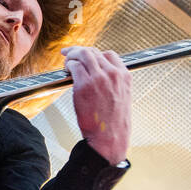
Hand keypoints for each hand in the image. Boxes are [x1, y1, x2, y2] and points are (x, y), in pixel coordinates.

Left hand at [61, 46, 130, 164]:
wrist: (109, 138)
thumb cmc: (113, 124)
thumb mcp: (122, 98)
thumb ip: (113, 84)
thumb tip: (99, 76)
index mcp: (124, 76)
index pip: (109, 54)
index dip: (95, 53)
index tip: (87, 55)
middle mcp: (113, 74)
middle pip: (93, 51)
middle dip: (79, 50)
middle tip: (69, 54)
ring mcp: (99, 78)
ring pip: (83, 54)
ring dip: (72, 56)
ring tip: (66, 62)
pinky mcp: (84, 85)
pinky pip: (74, 66)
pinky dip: (68, 66)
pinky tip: (66, 71)